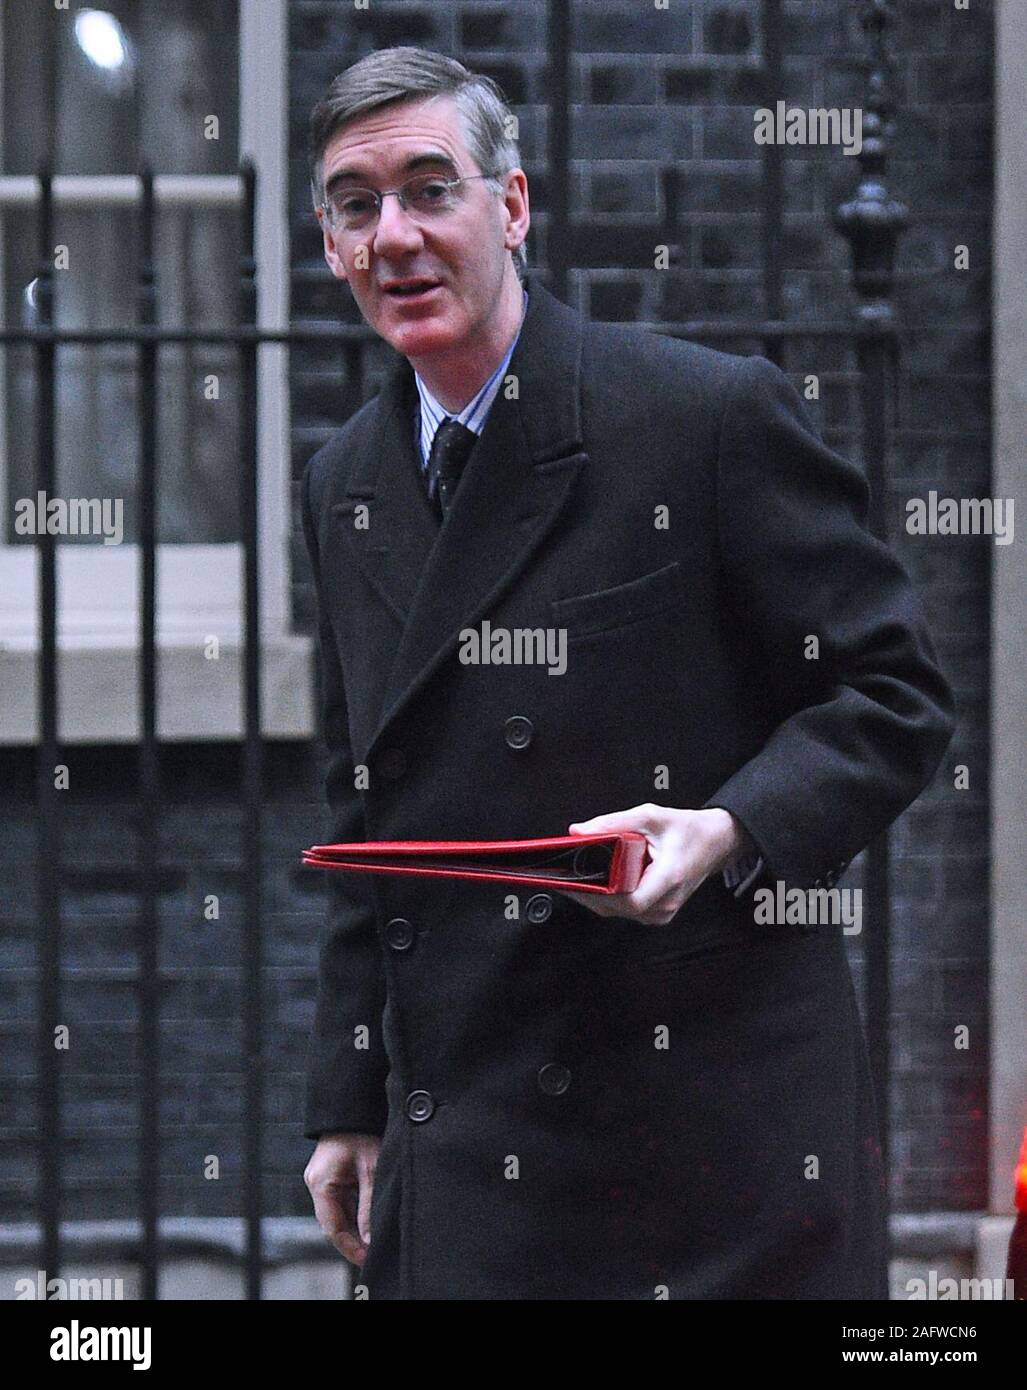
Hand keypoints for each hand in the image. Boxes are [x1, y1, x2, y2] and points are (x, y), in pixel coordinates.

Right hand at [304, 1132, 381, 1265]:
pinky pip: (340, 1200)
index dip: (350, 1246)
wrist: (354, 1106)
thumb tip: (370, 1238)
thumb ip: (368, 1207)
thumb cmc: (361, 1134)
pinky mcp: (330, 1175)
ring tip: (373, 1238)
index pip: (332, 1228)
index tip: (367, 1258)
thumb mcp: (371, 1171)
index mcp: (320, 1184)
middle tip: (373, 1252)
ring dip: (354, 1225)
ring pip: (337, 1212)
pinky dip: (354, 1211)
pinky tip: (368, 1219)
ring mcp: (321, 1179)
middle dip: (353, 1239)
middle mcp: (316, 1184)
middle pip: (333, 1222)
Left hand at [560, 803, 753, 924]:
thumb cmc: (688, 830)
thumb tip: (578, 832)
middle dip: (588, 891)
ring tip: (577, 875)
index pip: (628, 899)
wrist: (716, 843)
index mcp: (668, 879)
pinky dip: (608, 897)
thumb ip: (613, 823)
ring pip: (618, 911)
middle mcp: (665, 903)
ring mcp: (661, 912)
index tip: (576, 878)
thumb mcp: (650, 816)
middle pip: (616, 907)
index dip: (598, 891)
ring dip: (596, 895)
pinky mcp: (655, 913)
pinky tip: (596, 881)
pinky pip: (625, 910)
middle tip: (564, 873)